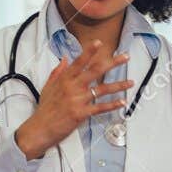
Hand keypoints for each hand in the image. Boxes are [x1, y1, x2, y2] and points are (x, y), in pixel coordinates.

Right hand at [14, 40, 132, 158]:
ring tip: (130, 82)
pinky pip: (100, 108)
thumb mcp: (48, 86)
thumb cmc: (45, 108)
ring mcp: (78, 100)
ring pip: (102, 89)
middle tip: (125, 56)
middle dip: (112, 63)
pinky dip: (112, 105)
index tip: (99, 43)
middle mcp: (72, 87)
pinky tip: (122, 102)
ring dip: (118, 85)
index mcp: (64, 79)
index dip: (90, 51)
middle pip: (96, 71)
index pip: (79, 62)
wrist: (40, 128)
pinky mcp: (81, 113)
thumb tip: (64, 58)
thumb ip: (58, 71)